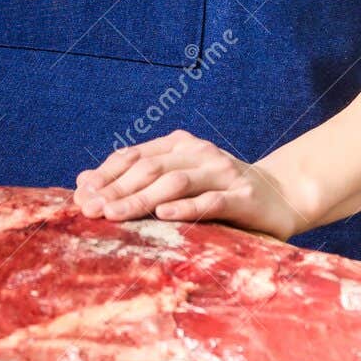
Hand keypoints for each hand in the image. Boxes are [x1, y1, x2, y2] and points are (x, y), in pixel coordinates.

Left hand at [73, 130, 310, 240]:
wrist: (280, 195)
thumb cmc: (218, 192)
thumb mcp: (176, 182)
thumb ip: (135, 179)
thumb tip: (83, 182)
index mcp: (178, 146)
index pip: (133, 156)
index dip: (105, 175)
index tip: (80, 196)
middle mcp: (198, 153)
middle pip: (149, 169)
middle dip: (116, 189)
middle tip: (89, 209)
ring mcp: (222, 172)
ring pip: (175, 182)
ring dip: (142, 198)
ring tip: (115, 214)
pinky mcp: (242, 196)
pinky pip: (211, 200)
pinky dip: (186, 207)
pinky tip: (164, 214)